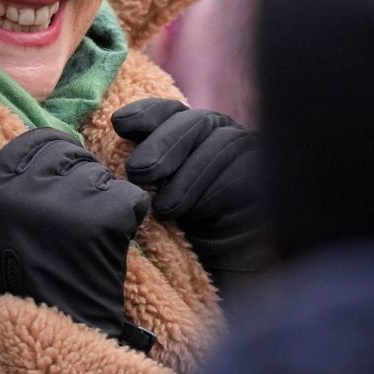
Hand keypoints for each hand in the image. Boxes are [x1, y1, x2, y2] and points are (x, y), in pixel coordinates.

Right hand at [0, 128, 150, 339]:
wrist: (58, 325)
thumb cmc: (29, 278)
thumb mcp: (3, 222)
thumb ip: (20, 184)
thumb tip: (52, 146)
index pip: (37, 139)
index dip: (58, 151)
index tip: (66, 169)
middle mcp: (28, 186)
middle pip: (72, 154)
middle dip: (84, 176)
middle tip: (84, 214)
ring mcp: (68, 199)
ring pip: (103, 176)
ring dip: (106, 200)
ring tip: (92, 237)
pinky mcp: (104, 215)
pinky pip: (131, 197)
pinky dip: (130, 217)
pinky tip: (113, 242)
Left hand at [112, 99, 272, 293]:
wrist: (216, 263)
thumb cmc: (176, 225)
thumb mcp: (150, 190)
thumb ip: (139, 165)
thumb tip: (112, 144)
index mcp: (186, 128)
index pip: (168, 109)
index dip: (145, 113)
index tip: (119, 124)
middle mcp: (216, 131)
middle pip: (192, 122)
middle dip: (162, 144)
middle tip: (136, 171)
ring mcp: (243, 148)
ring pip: (217, 145)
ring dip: (184, 177)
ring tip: (162, 208)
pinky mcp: (261, 173)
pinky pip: (236, 174)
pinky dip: (208, 193)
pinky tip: (188, 213)